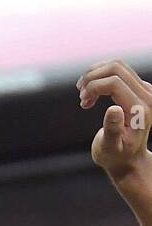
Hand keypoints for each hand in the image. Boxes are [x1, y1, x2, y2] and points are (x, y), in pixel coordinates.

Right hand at [78, 59, 151, 183]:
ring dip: (94, 74)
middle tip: (81, 94)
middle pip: (116, 68)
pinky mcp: (140, 88)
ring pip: (116, 65)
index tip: (83, 102)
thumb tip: (114, 109)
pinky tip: (91, 92)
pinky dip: (100, 75)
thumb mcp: (110, 148)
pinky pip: (118, 70)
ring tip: (84, 93)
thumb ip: (112, 130)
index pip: (114, 83)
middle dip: (92, 77)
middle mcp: (148, 97)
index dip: (93, 87)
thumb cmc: (116, 156)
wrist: (129, 160)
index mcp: (141, 111)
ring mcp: (146, 91)